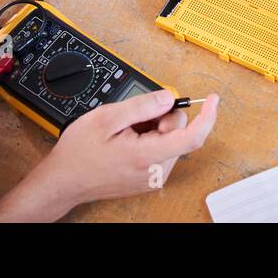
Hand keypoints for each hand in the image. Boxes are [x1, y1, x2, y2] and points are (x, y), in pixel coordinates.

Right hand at [38, 89, 219, 206]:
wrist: (64, 180)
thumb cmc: (79, 152)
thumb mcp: (107, 118)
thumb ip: (142, 106)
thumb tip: (167, 97)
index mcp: (146, 156)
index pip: (191, 137)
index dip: (207, 116)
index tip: (213, 99)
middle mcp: (155, 171)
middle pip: (179, 133)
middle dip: (163, 118)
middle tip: (135, 117)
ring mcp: (152, 177)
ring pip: (170, 141)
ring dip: (154, 129)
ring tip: (126, 132)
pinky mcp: (149, 179)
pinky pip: (161, 150)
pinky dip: (150, 139)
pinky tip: (128, 140)